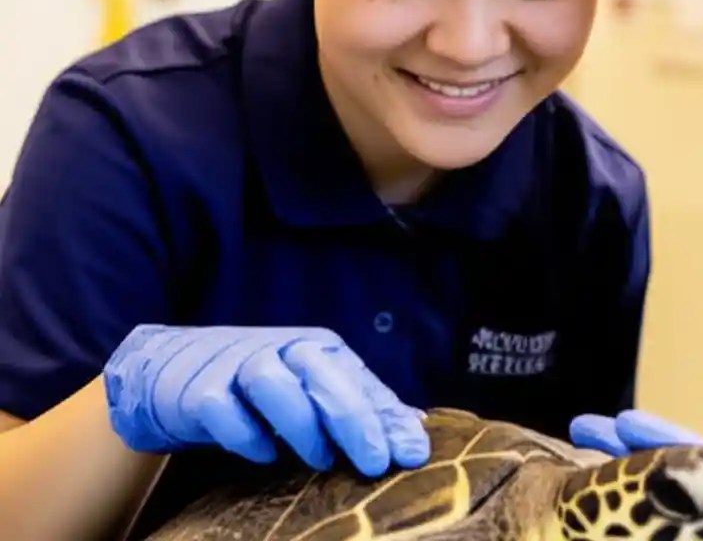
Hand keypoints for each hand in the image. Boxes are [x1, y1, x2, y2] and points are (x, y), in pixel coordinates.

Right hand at [102, 324, 430, 475]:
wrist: (174, 371)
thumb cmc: (260, 387)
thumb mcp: (315, 393)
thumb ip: (364, 412)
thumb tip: (416, 436)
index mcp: (319, 350)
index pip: (362, 382)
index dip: (389, 419)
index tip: (414, 456)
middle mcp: (283, 350)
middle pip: (322, 373)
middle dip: (353, 419)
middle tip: (375, 464)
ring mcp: (238, 365)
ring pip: (271, 382)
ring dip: (300, 424)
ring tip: (319, 461)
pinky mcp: (198, 389)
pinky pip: (219, 407)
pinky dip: (244, 434)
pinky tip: (265, 454)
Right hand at [570, 412, 702, 539]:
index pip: (684, 453)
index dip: (653, 435)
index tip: (620, 420)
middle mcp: (702, 509)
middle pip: (653, 472)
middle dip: (617, 449)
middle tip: (581, 427)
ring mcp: (686, 528)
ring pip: (642, 503)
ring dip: (607, 484)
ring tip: (568, 471)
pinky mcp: (672, 539)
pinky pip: (639, 533)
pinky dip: (610, 525)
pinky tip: (583, 521)